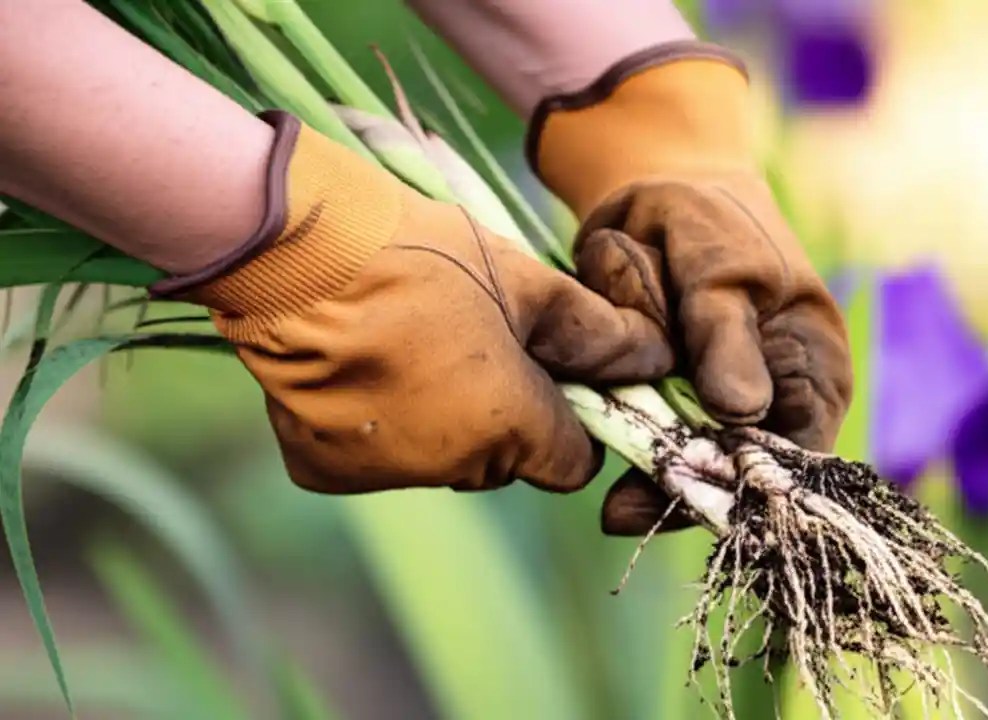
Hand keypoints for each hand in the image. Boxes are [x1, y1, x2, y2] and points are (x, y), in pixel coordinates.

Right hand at [156, 112, 671, 493]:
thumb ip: (595, 332)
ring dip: (441, 420)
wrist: (292, 250)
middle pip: (504, 460)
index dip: (571, 418)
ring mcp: (382, 475)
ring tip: (411, 342)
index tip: (547, 369)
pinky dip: (379, 425)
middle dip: (503, 414)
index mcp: (509, 430)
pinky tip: (363, 365)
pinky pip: (377, 457)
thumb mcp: (522, 280)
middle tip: (474, 340)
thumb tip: (656, 360)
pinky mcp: (324, 469)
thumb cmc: (417, 255)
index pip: (570, 462)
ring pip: (441, 458)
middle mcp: (449, 469)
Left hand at [530, 48, 852, 533]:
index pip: (793, 461)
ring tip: (610, 377)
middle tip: (620, 502)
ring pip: (668, 458)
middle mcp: (764, 406)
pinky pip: (624, 430)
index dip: (744, 486)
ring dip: (633, 430)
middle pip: (725, 477)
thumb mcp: (726, 271)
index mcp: (812, 377)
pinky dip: (603, 406)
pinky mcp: (654, 403)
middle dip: (671, 473)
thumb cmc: (714, 223)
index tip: (687, 489)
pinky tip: (594, 371)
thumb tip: (742, 412)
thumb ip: (728, 339)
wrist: (653, 189)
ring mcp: (704, 409)